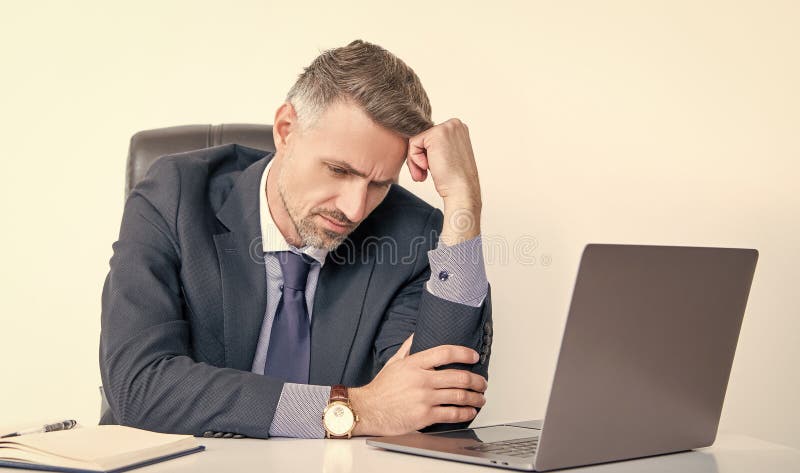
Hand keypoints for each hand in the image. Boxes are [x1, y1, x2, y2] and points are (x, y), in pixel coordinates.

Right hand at [349, 333, 487, 436]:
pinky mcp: (425, 416)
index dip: (464, 353)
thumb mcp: (393, 363)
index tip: (474, 356)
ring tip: (480, 398)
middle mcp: (421, 380)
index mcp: (414, 364)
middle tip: (482, 383)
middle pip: (459, 376)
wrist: (367, 409)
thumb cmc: (380, 389)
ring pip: (459, 396)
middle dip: (477, 380)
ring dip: (475, 398)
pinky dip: (465, 413)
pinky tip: (470, 412)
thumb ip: (408, 348)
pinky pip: (452, 413)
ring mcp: (424, 398)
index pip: (445, 353)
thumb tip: (416, 333)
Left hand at [406, 119, 481, 244]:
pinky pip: (413, 143)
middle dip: (419, 158)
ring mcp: (446, 127)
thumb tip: (420, 144)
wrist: (462, 190)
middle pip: (422, 138)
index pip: (430, 138)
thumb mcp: (448, 156)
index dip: (426, 156)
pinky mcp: (436, 134)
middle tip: (422, 175)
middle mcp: (454, 124)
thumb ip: (438, 146)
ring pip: (416, 141)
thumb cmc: (454, 179)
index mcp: (458, 129)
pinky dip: (414, 159)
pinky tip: (426, 169)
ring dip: (415, 161)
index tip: (429, 171)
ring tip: (422, 175)